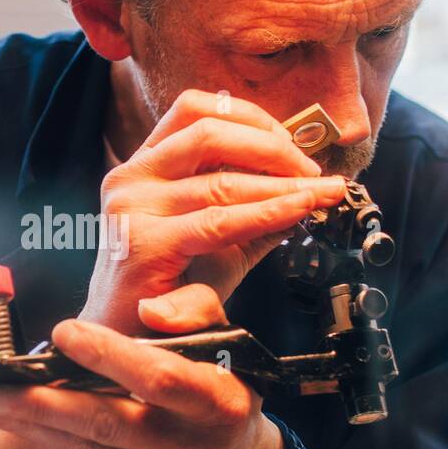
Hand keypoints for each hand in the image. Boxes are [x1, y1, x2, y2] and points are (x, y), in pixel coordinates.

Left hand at [0, 284, 285, 448]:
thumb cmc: (223, 392)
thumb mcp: (230, 346)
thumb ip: (195, 312)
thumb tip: (148, 310)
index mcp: (219, 402)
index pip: (160, 378)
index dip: (109, 356)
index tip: (64, 333)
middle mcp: (192, 448)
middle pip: (109, 423)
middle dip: (44, 403)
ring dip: (31, 426)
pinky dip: (48, 444)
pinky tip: (19, 423)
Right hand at [82, 89, 346, 333]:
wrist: (127, 339)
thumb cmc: (168, 285)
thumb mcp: (215, 234)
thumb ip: (252, 205)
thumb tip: (308, 185)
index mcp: (144, 165)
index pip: (195, 109)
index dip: (249, 117)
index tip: (289, 141)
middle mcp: (131, 178)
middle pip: (209, 133)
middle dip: (272, 148)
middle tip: (312, 172)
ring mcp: (133, 209)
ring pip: (221, 181)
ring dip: (282, 186)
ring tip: (319, 194)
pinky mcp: (144, 244)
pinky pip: (219, 222)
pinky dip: (268, 212)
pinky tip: (298, 213)